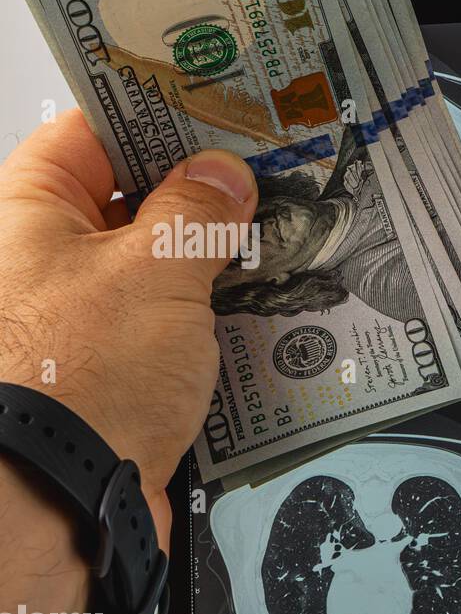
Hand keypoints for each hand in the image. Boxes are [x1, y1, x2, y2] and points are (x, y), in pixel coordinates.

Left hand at [0, 110, 257, 549]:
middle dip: (202, 195)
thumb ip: (197, 213)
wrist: (58, 503)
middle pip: (132, 200)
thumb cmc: (71, 384)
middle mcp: (46, 262)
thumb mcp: (154, 272)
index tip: (225, 111)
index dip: (159, 116)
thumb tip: (223, 176)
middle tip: (268, 180)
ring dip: (213, 262)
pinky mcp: (114, 373)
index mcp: (31, 213)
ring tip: (277, 244)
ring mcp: (81, 320)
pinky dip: (211, 318)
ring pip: (157, 268)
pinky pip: (170, 326)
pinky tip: (257, 311)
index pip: (94, 132)